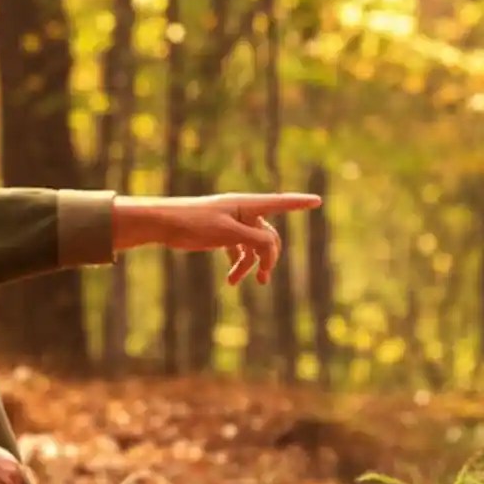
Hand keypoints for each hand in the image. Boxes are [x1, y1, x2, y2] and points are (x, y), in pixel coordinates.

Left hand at [115, 192, 321, 284]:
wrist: (165, 224)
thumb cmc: (194, 222)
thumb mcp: (227, 232)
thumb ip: (254, 238)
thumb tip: (272, 247)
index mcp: (247, 205)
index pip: (279, 204)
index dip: (299, 203)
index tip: (318, 201)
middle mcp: (243, 212)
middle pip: (268, 236)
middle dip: (268, 257)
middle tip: (263, 278)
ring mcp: (233, 224)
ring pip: (253, 247)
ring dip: (250, 266)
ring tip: (237, 282)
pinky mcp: (222, 234)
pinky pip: (239, 250)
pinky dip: (238, 264)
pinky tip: (231, 279)